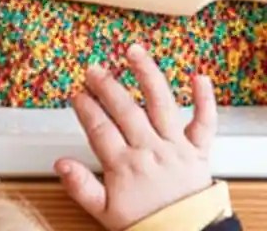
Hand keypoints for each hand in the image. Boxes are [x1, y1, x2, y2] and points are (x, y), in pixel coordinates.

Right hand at [55, 44, 216, 230]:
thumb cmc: (147, 224)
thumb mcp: (104, 213)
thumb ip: (81, 187)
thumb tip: (60, 164)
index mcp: (125, 167)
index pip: (100, 129)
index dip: (86, 109)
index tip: (77, 95)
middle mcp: (150, 151)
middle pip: (126, 111)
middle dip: (107, 86)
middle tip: (94, 69)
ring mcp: (176, 147)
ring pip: (161, 104)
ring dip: (147, 75)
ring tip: (134, 52)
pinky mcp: (199, 150)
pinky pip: (205, 122)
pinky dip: (205, 98)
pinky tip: (198, 76)